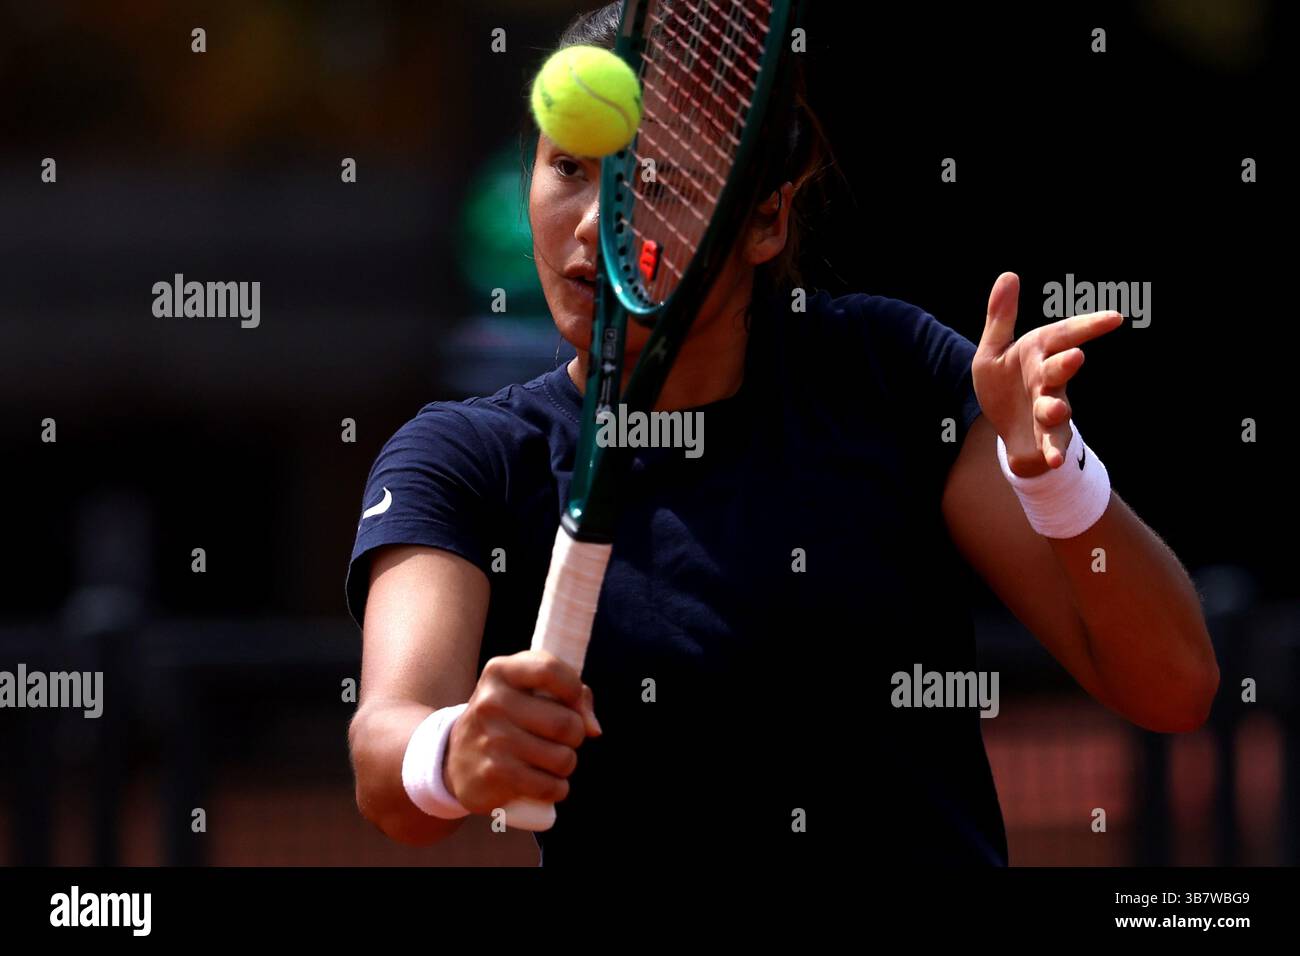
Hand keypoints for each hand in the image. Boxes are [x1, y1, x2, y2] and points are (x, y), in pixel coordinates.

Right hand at [443, 650, 600, 814]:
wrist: (455, 758)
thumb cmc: (507, 717)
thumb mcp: (528, 690)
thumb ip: (571, 694)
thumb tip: (593, 728)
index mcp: (500, 672)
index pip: (550, 670)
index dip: (573, 689)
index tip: (572, 703)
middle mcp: (492, 702)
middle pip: (565, 723)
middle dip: (575, 736)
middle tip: (560, 739)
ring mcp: (493, 739)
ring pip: (563, 758)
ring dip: (566, 764)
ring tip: (550, 760)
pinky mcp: (496, 774)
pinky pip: (550, 786)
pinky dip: (557, 789)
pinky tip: (545, 783)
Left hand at [972, 272, 1122, 476]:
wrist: (1005, 427)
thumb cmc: (1004, 383)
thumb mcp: (993, 350)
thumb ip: (1000, 316)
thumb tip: (1009, 275)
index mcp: (1038, 352)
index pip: (1064, 335)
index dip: (1088, 327)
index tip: (1115, 318)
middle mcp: (1048, 379)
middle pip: (1059, 370)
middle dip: (1066, 364)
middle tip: (1075, 357)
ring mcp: (1049, 408)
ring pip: (1056, 407)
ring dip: (1055, 409)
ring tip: (1055, 409)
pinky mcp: (1045, 436)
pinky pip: (1051, 444)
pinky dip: (1053, 452)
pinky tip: (1054, 460)